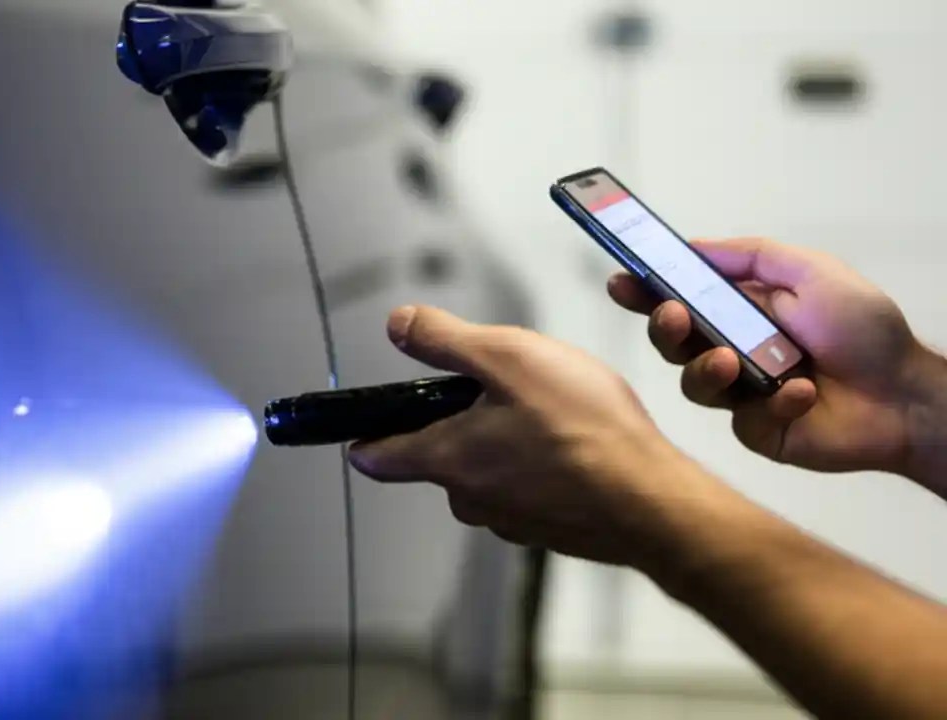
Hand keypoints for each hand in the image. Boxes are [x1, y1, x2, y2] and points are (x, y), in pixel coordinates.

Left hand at [348, 305, 719, 566]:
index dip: (365, 436)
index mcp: (446, 459)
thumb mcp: (507, 357)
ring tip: (551, 414)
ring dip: (505, 444)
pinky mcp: (551, 529)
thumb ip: (444, 339)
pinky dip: (542, 467)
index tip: (361, 428)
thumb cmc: (583, 429)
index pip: (377, 457)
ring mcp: (512, 520)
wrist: (651, 502)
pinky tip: (577, 445)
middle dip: (458, 424)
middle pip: (439, 459)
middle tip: (502, 390)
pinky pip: (530, 491)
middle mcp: (470, 499)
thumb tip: (398, 324)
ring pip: (488, 474)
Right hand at [608, 237, 936, 479]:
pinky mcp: (757, 430)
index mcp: (739, 310)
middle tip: (673, 316)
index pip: (678, 298)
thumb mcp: (811, 272)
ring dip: (706, 369)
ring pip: (694, 384)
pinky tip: (802, 391)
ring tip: (731, 361)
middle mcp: (731, 349)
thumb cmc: (864, 330)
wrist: (905, 395)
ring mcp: (741, 393)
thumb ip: (751, 256)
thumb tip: (693, 247)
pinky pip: (741, 419)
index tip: (620, 281)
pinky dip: (773, 402)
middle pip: (673, 342)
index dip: (645, 291)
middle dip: (663, 328)